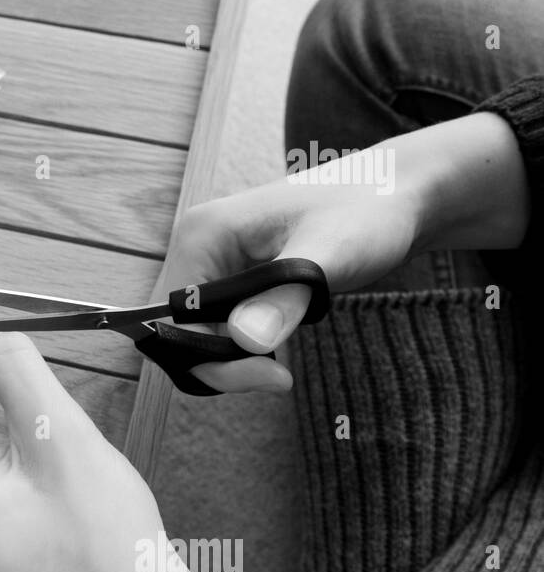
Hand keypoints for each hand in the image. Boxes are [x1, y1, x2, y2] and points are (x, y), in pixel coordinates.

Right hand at [165, 112, 529, 392]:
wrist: (398, 193)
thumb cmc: (368, 210)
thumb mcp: (330, 255)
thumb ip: (284, 298)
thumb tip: (245, 340)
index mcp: (202, 236)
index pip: (173, 318)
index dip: (210, 357)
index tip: (269, 375)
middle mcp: (197, 248)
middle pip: (177, 330)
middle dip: (220, 363)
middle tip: (277, 378)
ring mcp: (213, 263)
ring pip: (197, 334)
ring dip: (231, 358)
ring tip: (279, 366)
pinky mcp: (233, 278)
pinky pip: (218, 326)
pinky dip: (242, 348)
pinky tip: (276, 347)